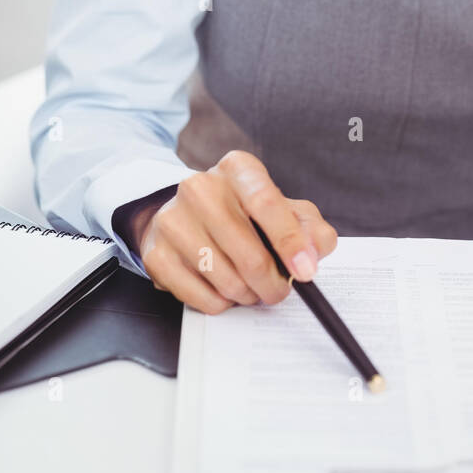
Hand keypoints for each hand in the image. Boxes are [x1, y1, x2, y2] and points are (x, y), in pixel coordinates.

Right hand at [131, 150, 337, 314]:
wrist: (186, 215)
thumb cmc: (243, 213)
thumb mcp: (283, 208)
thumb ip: (309, 227)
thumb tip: (315, 251)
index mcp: (237, 169)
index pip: (265, 201)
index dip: (289, 241)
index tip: (305, 272)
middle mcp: (200, 187)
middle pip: (249, 253)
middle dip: (273, 284)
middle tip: (279, 290)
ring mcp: (173, 220)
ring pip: (227, 281)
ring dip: (248, 295)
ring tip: (250, 286)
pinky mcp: (156, 254)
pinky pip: (202, 298)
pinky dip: (222, 303)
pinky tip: (223, 288)